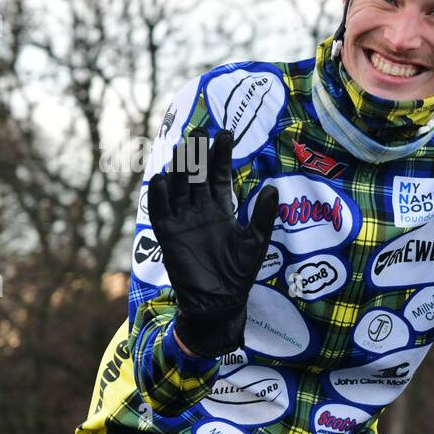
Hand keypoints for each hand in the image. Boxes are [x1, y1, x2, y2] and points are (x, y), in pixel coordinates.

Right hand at [147, 128, 278, 357]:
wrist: (219, 301)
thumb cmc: (239, 273)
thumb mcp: (256, 241)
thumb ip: (262, 215)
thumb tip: (274, 188)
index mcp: (221, 209)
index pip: (219, 176)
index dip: (221, 156)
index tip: (225, 134)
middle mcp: (200, 210)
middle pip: (197, 176)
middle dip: (197, 155)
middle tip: (199, 132)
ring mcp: (182, 221)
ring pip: (178, 189)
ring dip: (179, 169)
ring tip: (182, 148)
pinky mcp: (167, 235)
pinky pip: (160, 212)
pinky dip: (159, 197)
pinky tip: (160, 179)